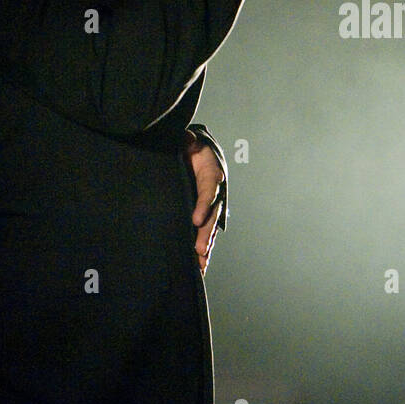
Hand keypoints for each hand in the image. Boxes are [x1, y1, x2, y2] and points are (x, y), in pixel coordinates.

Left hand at [185, 130, 225, 274]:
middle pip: (213, 214)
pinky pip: (207, 231)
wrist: (203, 152)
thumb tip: (187, 139)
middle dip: (206, 233)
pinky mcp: (207, 213)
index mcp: (213, 172)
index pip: (209, 190)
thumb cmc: (195, 147)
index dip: (203, 205)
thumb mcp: (191, 140)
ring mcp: (214, 204)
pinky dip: (205, 248)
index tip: (195, 219)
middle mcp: (217, 191)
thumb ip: (188, 140)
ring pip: (211, 227)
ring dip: (207, 245)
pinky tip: (200, 264)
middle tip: (199, 249)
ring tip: (201, 263)